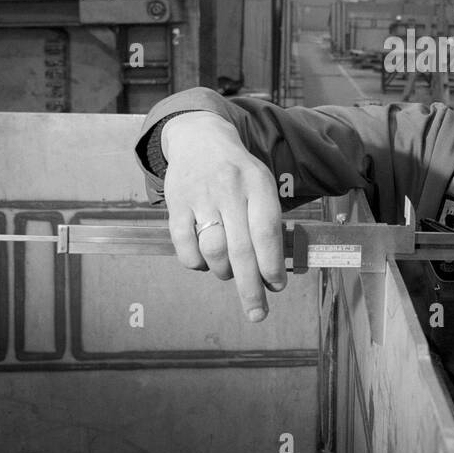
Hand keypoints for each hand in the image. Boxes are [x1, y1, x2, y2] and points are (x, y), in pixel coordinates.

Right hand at [161, 112, 286, 320]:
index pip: (267, 232)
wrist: (200, 139)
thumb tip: (272, 271)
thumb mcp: (262, 184)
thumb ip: (267, 222)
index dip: (272, 265)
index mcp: (258, 185)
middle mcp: (230, 190)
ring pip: (213, 251)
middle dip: (251, 288)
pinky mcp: (176, 204)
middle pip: (241, 250)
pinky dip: (196, 264)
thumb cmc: (238, 172)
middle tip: (257, 313)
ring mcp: (201, 197)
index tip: (277, 287)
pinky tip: (205, 262)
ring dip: (224, 273)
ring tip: (229, 273)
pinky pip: (185, 247)